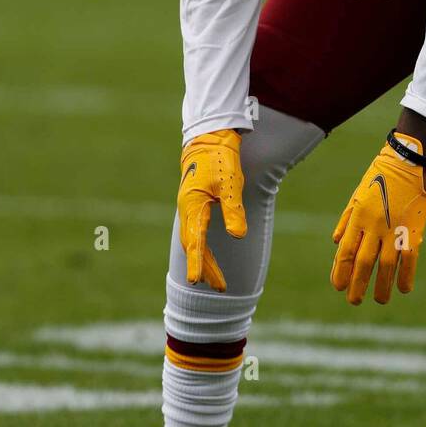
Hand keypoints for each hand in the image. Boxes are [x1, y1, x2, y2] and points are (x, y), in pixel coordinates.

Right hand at [178, 129, 246, 290]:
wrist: (209, 138)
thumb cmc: (220, 159)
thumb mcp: (231, 184)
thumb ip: (233, 210)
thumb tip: (238, 236)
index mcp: (193, 206)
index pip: (195, 241)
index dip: (196, 262)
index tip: (196, 282)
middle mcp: (187, 210)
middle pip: (193, 246)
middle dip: (205, 268)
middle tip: (220, 288)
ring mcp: (189, 208)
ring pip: (193, 240)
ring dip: (203, 260)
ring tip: (215, 281)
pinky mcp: (194, 204)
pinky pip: (195, 233)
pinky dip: (200, 248)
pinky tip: (206, 256)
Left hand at [331, 133, 425, 304]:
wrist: (411, 160)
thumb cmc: (382, 174)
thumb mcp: (358, 193)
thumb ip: (347, 219)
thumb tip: (336, 242)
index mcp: (359, 216)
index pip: (345, 252)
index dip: (340, 272)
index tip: (338, 286)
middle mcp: (374, 225)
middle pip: (363, 263)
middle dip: (357, 285)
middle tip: (354, 301)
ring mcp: (395, 229)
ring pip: (386, 266)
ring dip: (381, 286)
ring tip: (379, 300)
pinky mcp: (415, 230)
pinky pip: (410, 259)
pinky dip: (406, 276)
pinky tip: (404, 289)